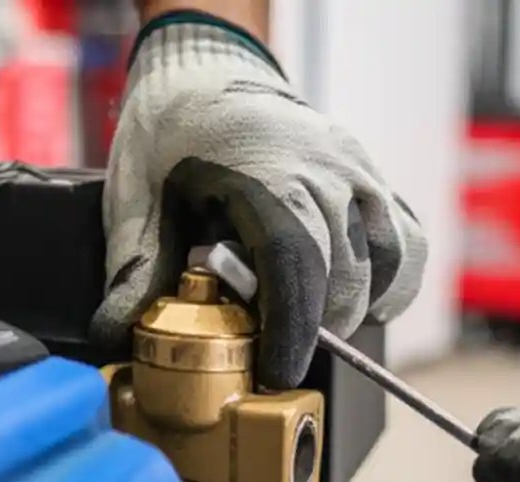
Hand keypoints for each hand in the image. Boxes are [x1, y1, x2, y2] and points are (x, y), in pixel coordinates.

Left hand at [93, 13, 426, 388]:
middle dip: (314, 330)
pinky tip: (355, 301)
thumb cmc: (169, 135)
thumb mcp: (135, 198)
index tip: (275, 371)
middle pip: (344, 276)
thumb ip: (134, 269)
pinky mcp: (373, 176)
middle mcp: (324, 168)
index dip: (292, 330)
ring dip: (354, 308)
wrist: (205, 72)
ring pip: (385, 263)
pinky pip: (405, 242)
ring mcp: (357, 169)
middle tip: (273, 353)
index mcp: (263, 173)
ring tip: (309, 327)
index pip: (295, 264)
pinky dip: (389, 282)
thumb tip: (113, 335)